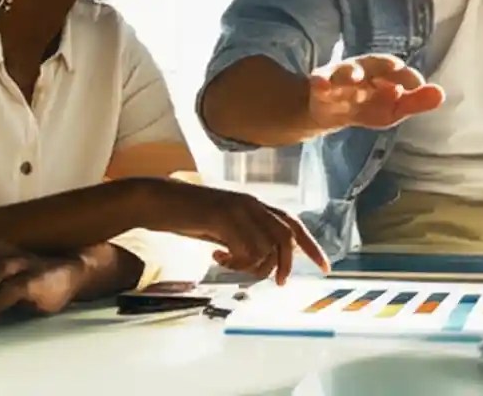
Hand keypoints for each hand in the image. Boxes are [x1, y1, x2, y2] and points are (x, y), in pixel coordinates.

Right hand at [145, 180, 329, 283]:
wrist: (156, 200)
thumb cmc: (186, 215)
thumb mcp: (222, 225)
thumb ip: (244, 235)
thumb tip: (262, 260)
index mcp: (254, 205)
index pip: (293, 224)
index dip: (312, 246)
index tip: (326, 266)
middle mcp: (251, 204)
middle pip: (286, 238)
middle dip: (285, 264)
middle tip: (278, 282)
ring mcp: (237, 209)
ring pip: (265, 248)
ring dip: (251, 265)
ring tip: (227, 261)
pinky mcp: (222, 217)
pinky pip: (244, 249)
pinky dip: (234, 261)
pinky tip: (215, 256)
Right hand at [308, 54, 444, 130]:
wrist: (330, 111)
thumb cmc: (367, 105)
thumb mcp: (394, 109)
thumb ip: (416, 102)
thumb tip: (441, 94)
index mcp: (385, 74)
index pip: (400, 72)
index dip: (408, 77)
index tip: (417, 85)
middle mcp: (365, 69)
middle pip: (375, 63)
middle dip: (384, 64)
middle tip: (394, 66)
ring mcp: (342, 75)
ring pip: (346, 70)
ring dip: (350, 71)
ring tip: (353, 76)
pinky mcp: (322, 83)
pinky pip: (321, 81)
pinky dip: (321, 81)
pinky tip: (320, 84)